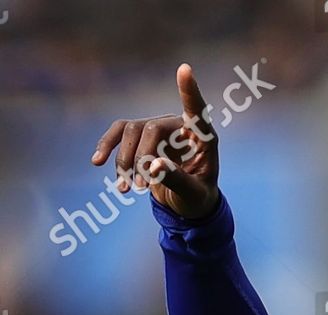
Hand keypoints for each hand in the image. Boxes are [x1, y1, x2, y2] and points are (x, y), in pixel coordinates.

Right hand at [91, 62, 219, 219]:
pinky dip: (107, 147)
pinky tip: (97, 162)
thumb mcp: (193, 195)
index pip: (196, 110)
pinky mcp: (141, 137)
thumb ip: (177, 180)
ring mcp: (159, 129)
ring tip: (125, 189)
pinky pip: (119, 133)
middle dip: (140, 158)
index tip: (185, 70)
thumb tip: (153, 165)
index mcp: (201, 137)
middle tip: (141, 187)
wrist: (186, 204)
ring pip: (131, 131)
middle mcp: (179, 126)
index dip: (189, 91)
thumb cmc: (197, 198)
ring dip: (124, 160)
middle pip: (151, 129)